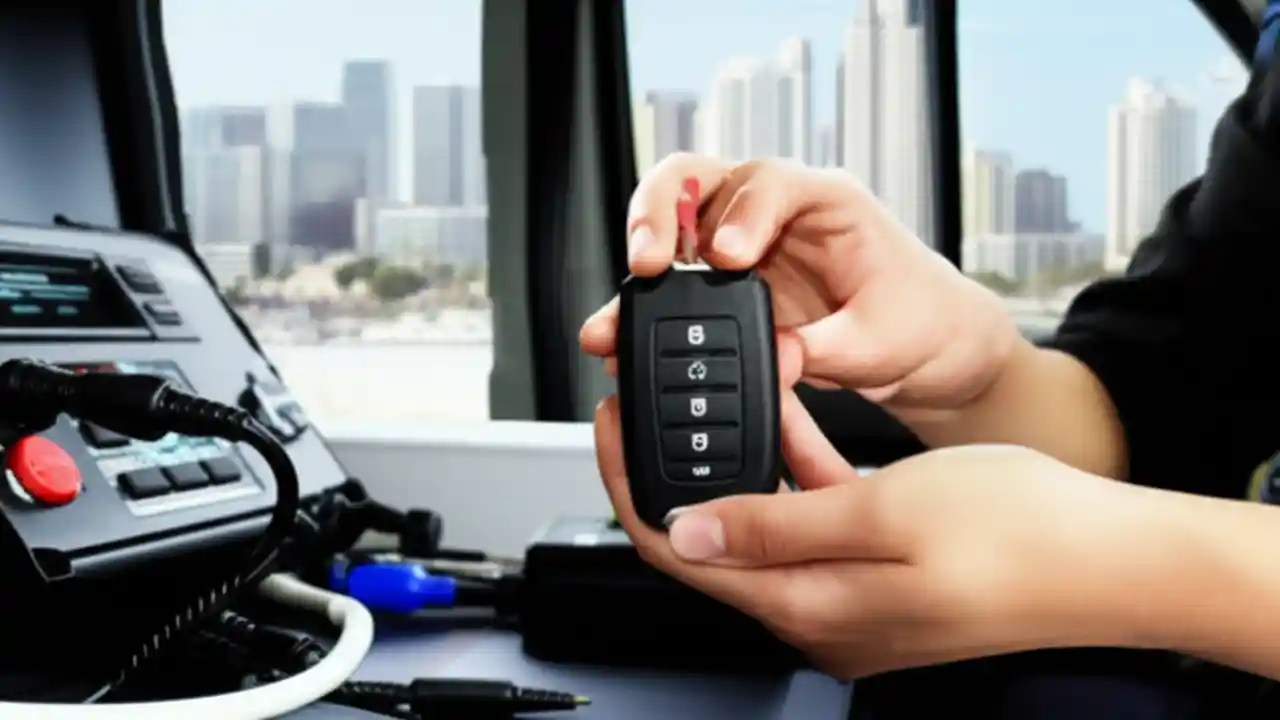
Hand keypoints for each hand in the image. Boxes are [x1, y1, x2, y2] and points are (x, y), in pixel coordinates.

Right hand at [580, 154, 1025, 415]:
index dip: (741, 213)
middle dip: (662, 213)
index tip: (726, 256)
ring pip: (674, 220)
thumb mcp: (880, 343)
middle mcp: (776, 210)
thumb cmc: (918, 323)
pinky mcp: (727, 279)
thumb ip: (823, 348)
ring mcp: (745, 239)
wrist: (926, 348)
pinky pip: (676, 275)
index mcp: (827, 201)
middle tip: (648, 262)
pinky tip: (627, 328)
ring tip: (625, 305)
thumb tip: (775, 356)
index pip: (770, 181)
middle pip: (699, 178)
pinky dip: (648, 299)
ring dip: (643, 255)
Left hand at [594, 397, 1172, 677]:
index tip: (610, 427)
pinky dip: (799, 472)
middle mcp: (823, 614)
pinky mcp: (885, 576)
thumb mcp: (880, 511)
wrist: (1113, 562)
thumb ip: (774, 525)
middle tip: (657, 407)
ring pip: (767, 523)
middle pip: (715, 540)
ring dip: (744, 462)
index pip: (681, 553)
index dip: (632, 487)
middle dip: (681, 469)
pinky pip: (817, 521)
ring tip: (728, 399)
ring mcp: (854, 599)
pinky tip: (799, 423)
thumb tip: (687, 530)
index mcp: (809, 609)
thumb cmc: (1017, 539)